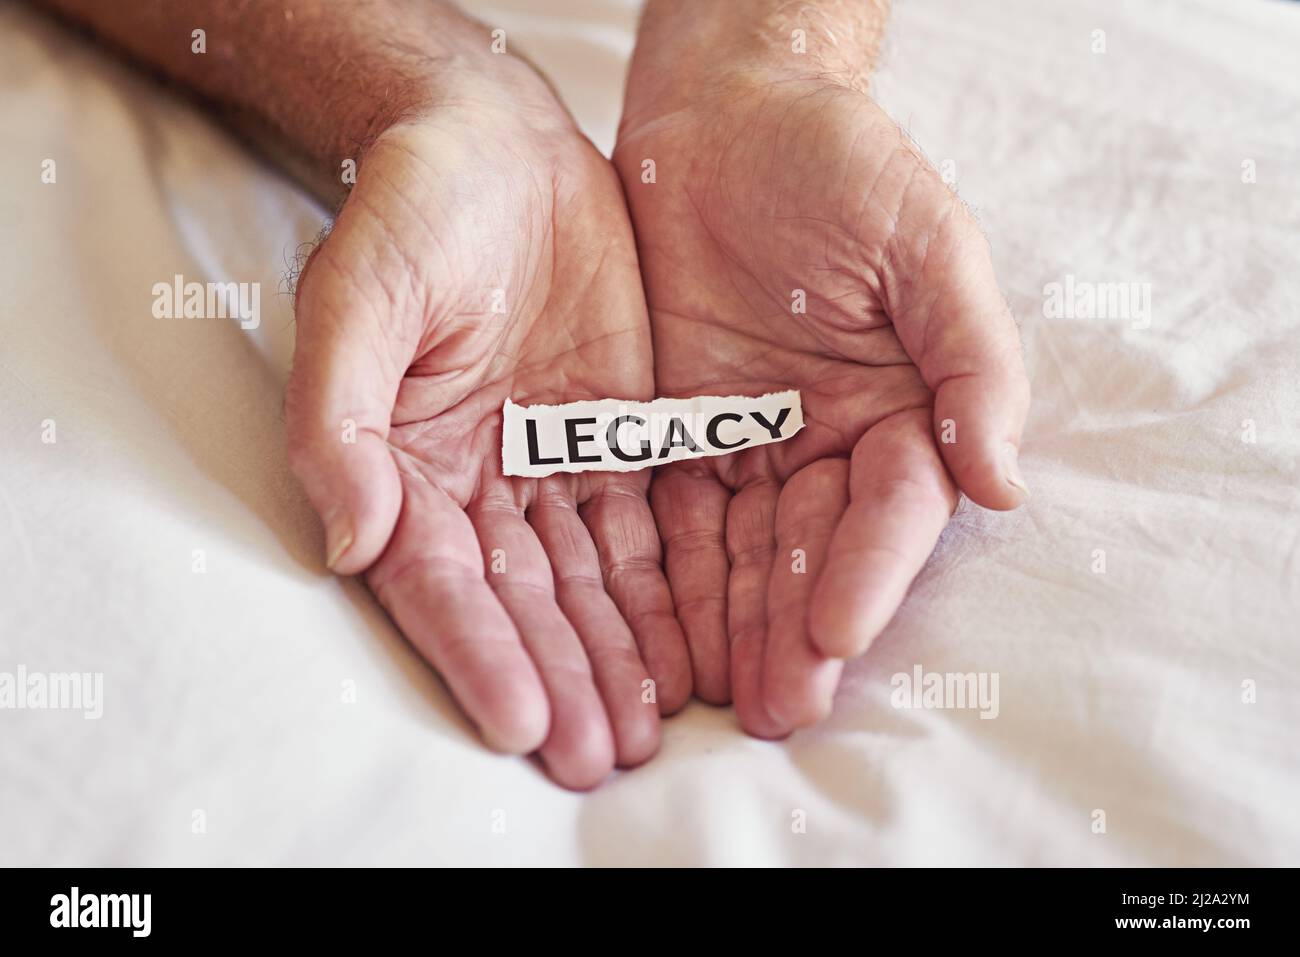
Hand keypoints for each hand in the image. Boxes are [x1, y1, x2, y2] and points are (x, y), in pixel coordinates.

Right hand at [287, 79, 686, 788]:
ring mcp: (553, 463)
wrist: (498, 144)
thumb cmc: (413, 208)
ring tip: (652, 729)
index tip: (523, 722)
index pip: (440, 578)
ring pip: (591, 580)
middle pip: (522, 599)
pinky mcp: (622, 438)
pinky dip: (669, 591)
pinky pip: (651, 526)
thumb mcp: (359, 293)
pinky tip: (694, 651)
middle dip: (562, 678)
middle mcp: (477, 480)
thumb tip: (347, 543)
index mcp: (402, 461)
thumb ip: (341, 417)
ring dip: (618, 657)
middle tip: (604, 756)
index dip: (479, 651)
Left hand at [614, 71, 1029, 737]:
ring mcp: (750, 441)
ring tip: (720, 699)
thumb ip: (970, 361)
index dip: (867, 571)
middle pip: (816, 550)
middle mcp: (830, 438)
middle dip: (796, 629)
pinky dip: (667, 573)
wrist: (727, 113)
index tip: (836, 633)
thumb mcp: (926, 245)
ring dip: (734, 624)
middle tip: (776, 706)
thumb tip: (1005, 484)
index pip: (892, 509)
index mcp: (904, 406)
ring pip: (744, 550)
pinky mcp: (674, 431)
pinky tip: (658, 634)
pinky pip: (671, 512)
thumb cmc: (840, 162)